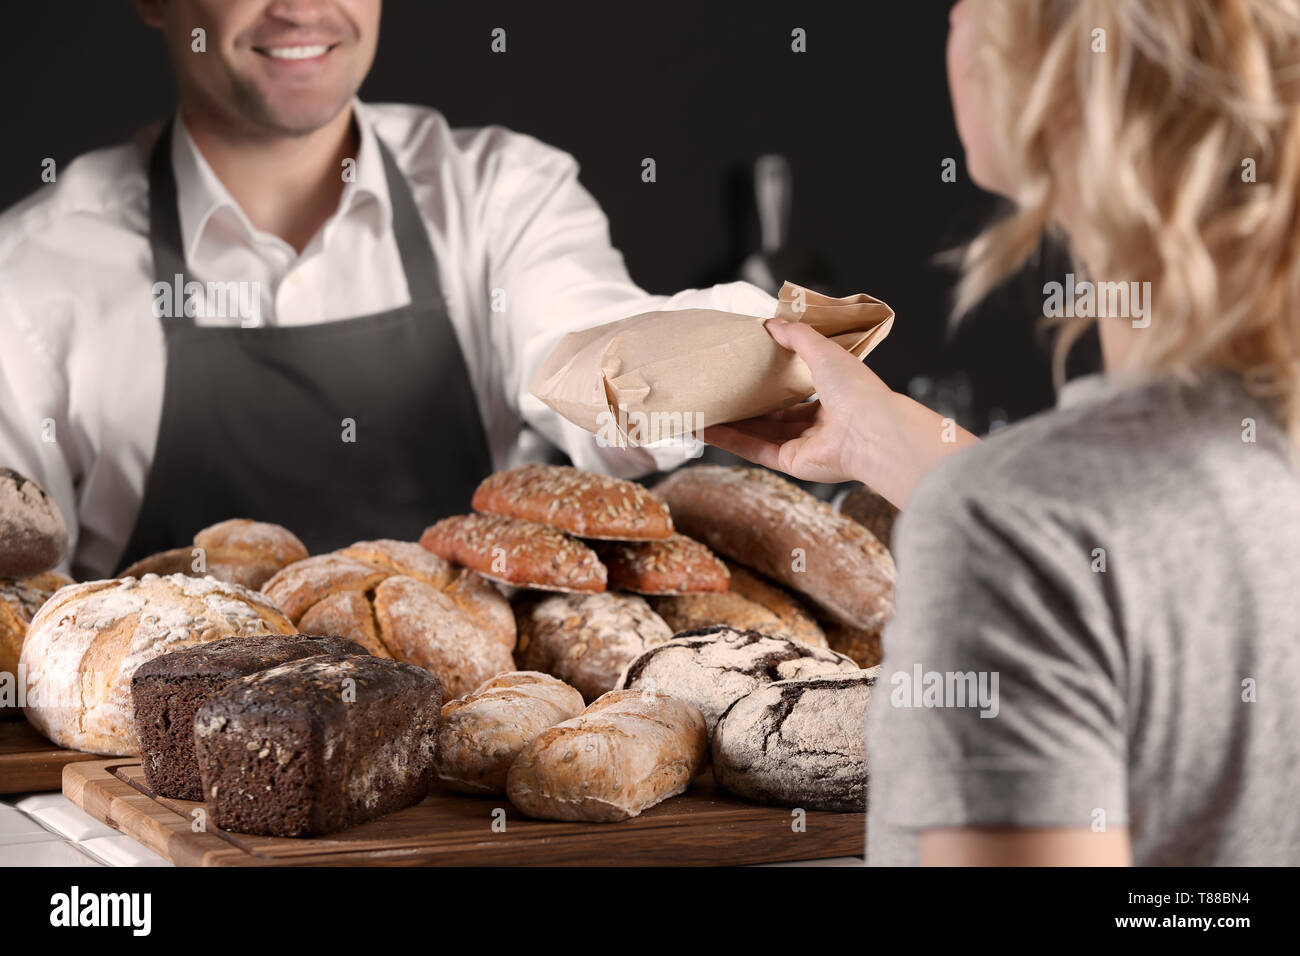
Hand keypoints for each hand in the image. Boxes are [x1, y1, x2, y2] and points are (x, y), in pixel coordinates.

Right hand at [703, 320, 892, 484]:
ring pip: (760, 433)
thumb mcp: (824, 351)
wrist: (871, 431)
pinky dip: (731, 440)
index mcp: (833, 396)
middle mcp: (819, 424)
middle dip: (746, 407)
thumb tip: (772, 323)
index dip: (771, 382)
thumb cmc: (857, 390)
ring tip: (703, 411)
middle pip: (774, 416)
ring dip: (731, 424)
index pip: (797, 391)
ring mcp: (804, 445)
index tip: (746, 371)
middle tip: (718, 393)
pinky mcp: (791, 463)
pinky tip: (708, 430)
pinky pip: (756, 450)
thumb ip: (797, 337)